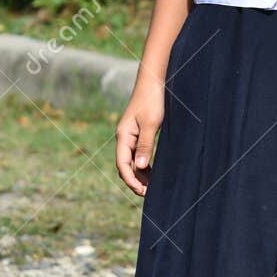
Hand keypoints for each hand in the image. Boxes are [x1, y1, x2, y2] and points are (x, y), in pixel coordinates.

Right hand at [116, 78, 164, 196]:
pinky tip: (153, 173)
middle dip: (135, 181)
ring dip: (140, 175)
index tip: (141, 192)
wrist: (152, 83)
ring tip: (152, 187)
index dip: (131, 180)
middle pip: (126, 166)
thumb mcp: (151, 124)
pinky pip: (138, 155)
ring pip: (132, 162)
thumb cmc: (152, 101)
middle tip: (149, 194)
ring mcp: (130, 137)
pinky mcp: (137, 134)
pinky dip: (144, 166)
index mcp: (123, 136)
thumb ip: (145, 145)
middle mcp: (124, 138)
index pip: (123, 164)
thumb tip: (141, 167)